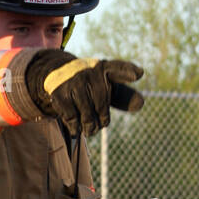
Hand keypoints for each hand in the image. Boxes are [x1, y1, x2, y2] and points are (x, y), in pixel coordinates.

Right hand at [25, 51, 143, 135]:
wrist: (57, 72)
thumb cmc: (89, 83)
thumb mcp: (106, 85)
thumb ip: (123, 96)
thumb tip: (140, 104)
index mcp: (104, 68)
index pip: (118, 68)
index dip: (128, 71)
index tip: (138, 75)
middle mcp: (89, 72)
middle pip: (102, 104)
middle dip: (101, 119)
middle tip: (99, 126)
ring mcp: (74, 82)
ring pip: (87, 114)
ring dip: (89, 127)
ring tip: (90, 131)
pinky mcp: (59, 93)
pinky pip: (72, 117)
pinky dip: (75, 127)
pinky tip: (76, 129)